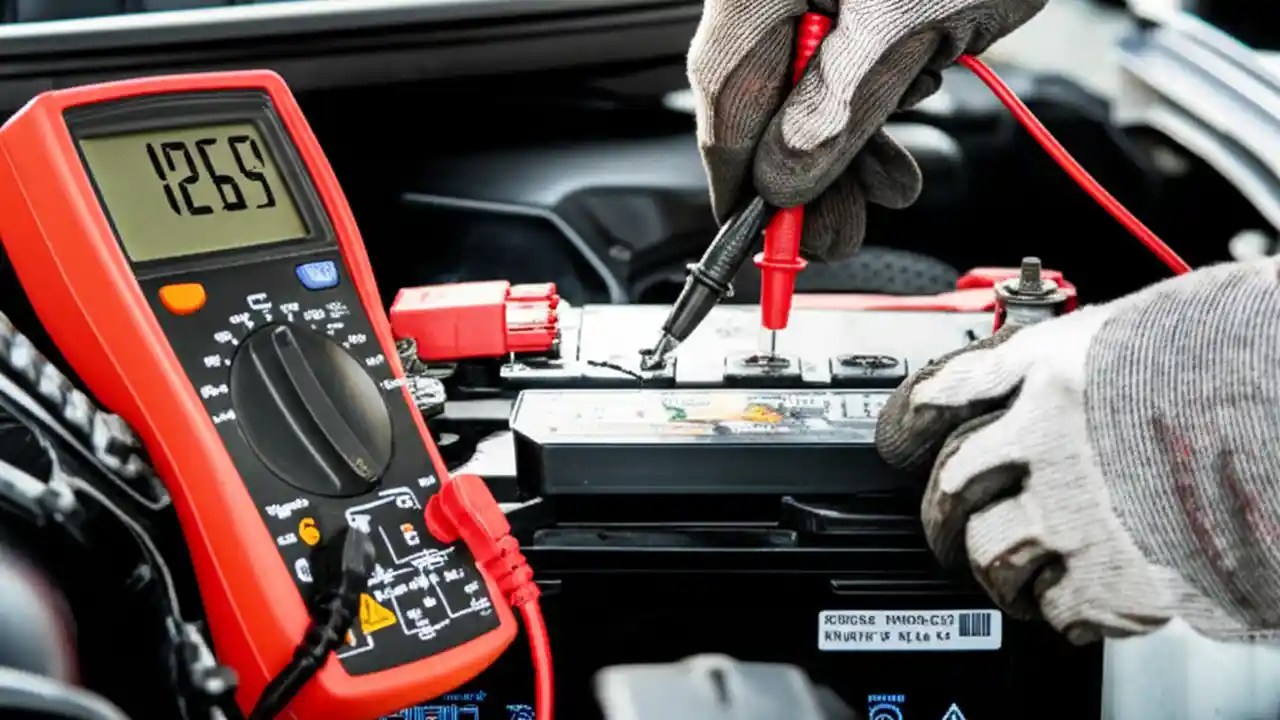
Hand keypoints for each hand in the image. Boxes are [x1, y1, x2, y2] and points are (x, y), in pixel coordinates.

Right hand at [687, 0, 1045, 259]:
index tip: (756, 236)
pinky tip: (900, 125)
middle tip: (832, 235)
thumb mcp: (909, 23)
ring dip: (847, 148)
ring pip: (807, 89)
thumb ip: (840, 108)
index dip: (736, 178)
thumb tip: (785, 178)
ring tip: (888, 187)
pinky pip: (844, 61)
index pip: (726, 94)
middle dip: (804, 175)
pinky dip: (873, 105)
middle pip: (764, 98)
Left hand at [875, 259, 1279, 643]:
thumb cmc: (1226, 369)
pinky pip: (1055, 606)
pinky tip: (1071, 600)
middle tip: (946, 527)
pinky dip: (1057, 610)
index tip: (899, 437)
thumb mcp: (1130, 338)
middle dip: (940, 513)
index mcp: (1053, 375)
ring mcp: (1075, 510)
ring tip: (1008, 575)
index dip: (909, 420)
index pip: (945, 393)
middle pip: (953, 484)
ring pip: (990, 552)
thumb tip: (1033, 376)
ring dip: (991, 569)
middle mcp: (1051, 440)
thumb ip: (1071, 360)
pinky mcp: (1113, 573)